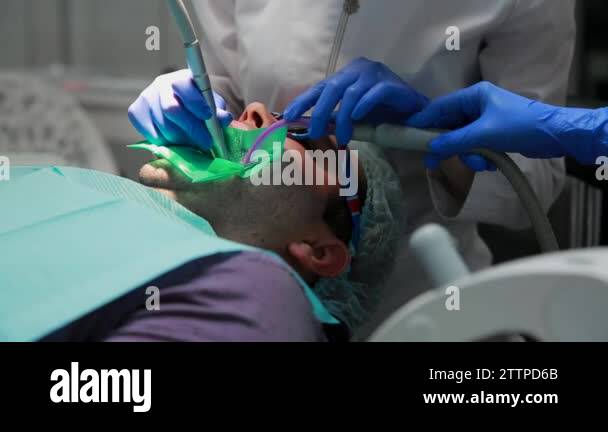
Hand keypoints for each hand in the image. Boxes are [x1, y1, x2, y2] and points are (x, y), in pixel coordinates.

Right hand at [128, 69, 232, 149]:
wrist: (177, 105)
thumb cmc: (198, 105)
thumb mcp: (211, 105)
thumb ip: (218, 111)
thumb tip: (225, 119)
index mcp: (181, 78)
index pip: (183, 85)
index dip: (195, 102)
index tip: (208, 117)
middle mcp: (160, 85)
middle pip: (171, 109)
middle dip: (191, 129)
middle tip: (206, 143)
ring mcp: (146, 98)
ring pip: (163, 126)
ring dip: (181, 140)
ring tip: (193, 144)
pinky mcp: (135, 112)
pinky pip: (152, 135)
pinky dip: (166, 143)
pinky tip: (176, 141)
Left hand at [284, 57, 428, 144]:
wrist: (413, 114)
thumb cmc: (382, 114)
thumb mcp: (353, 117)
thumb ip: (335, 118)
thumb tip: (311, 128)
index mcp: (346, 75)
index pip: (320, 87)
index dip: (303, 101)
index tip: (288, 116)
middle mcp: (358, 69)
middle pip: (332, 88)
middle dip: (321, 112)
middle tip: (315, 132)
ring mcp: (376, 74)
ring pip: (351, 94)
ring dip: (344, 117)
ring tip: (343, 137)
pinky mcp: (391, 84)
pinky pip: (374, 93)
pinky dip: (364, 106)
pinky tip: (358, 118)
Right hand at [407, 81, 588, 167]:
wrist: (556, 135)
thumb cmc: (520, 126)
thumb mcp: (484, 134)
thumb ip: (455, 140)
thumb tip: (431, 147)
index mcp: (475, 95)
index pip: (440, 107)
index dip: (424, 121)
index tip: (409, 134)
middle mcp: (478, 105)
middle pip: (450, 126)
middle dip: (449, 146)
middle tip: (434, 163)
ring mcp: (486, 120)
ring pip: (463, 140)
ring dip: (468, 155)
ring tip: (482, 163)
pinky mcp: (494, 133)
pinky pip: (476, 146)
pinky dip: (480, 156)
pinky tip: (491, 163)